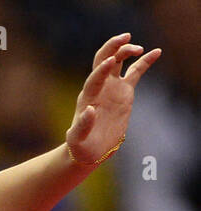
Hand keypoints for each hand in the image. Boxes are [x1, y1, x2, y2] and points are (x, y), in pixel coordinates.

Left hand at [66, 34, 160, 165]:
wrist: (90, 150)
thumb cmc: (80, 146)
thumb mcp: (78, 139)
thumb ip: (82, 125)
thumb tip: (89, 110)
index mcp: (88, 98)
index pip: (94, 78)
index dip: (101, 69)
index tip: (111, 60)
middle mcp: (99, 88)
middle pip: (104, 60)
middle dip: (113, 47)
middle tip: (126, 37)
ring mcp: (112, 88)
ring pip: (119, 62)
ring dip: (127, 50)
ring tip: (140, 48)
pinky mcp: (124, 91)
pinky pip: (135, 72)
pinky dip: (145, 61)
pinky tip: (156, 52)